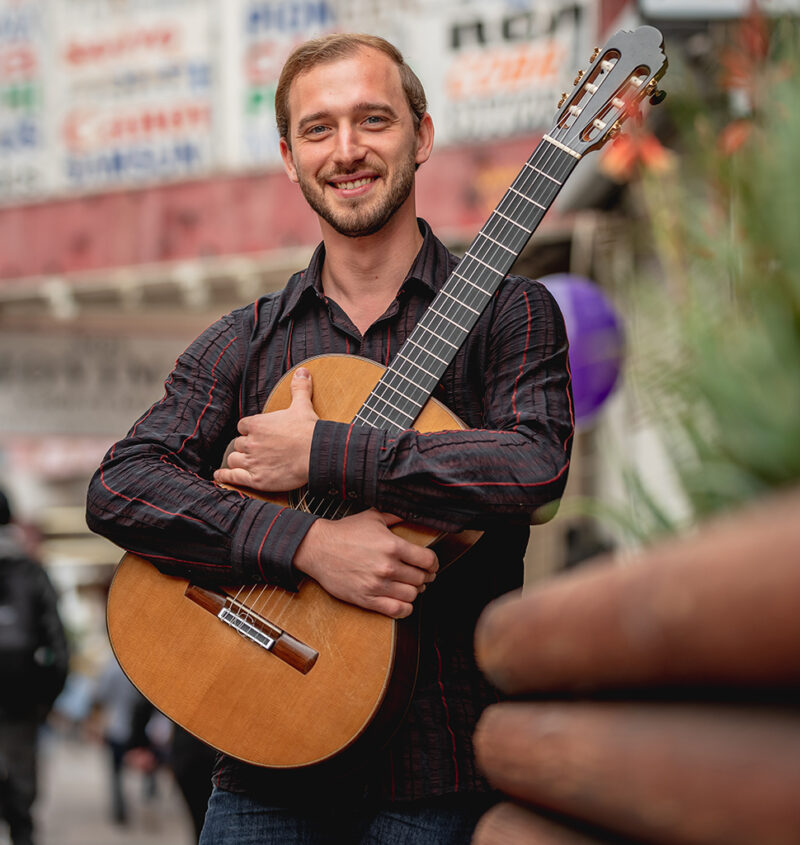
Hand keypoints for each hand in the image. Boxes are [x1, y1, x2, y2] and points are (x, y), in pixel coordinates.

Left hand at [214, 368, 316, 491]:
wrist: (317, 453)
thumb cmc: (308, 430)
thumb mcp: (302, 405)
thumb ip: (299, 388)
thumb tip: (302, 371)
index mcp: (257, 424)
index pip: (243, 426)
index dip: (249, 430)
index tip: (256, 434)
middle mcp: (251, 442)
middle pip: (239, 444)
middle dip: (246, 447)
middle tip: (257, 450)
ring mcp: (252, 461)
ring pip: (234, 459)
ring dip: (238, 461)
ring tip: (243, 463)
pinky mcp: (256, 479)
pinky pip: (234, 477)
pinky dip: (225, 476)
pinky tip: (220, 476)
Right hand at [294, 509, 438, 618]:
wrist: (318, 548)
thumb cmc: (344, 533)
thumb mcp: (373, 517)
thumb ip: (395, 516)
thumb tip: (413, 512)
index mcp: (392, 546)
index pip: (428, 560)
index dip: (433, 563)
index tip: (431, 564)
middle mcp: (387, 567)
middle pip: (421, 578)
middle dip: (425, 577)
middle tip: (421, 575)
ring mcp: (377, 585)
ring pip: (412, 595)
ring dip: (414, 591)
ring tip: (410, 586)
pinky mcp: (366, 599)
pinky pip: (397, 610)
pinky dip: (405, 608)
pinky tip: (402, 601)